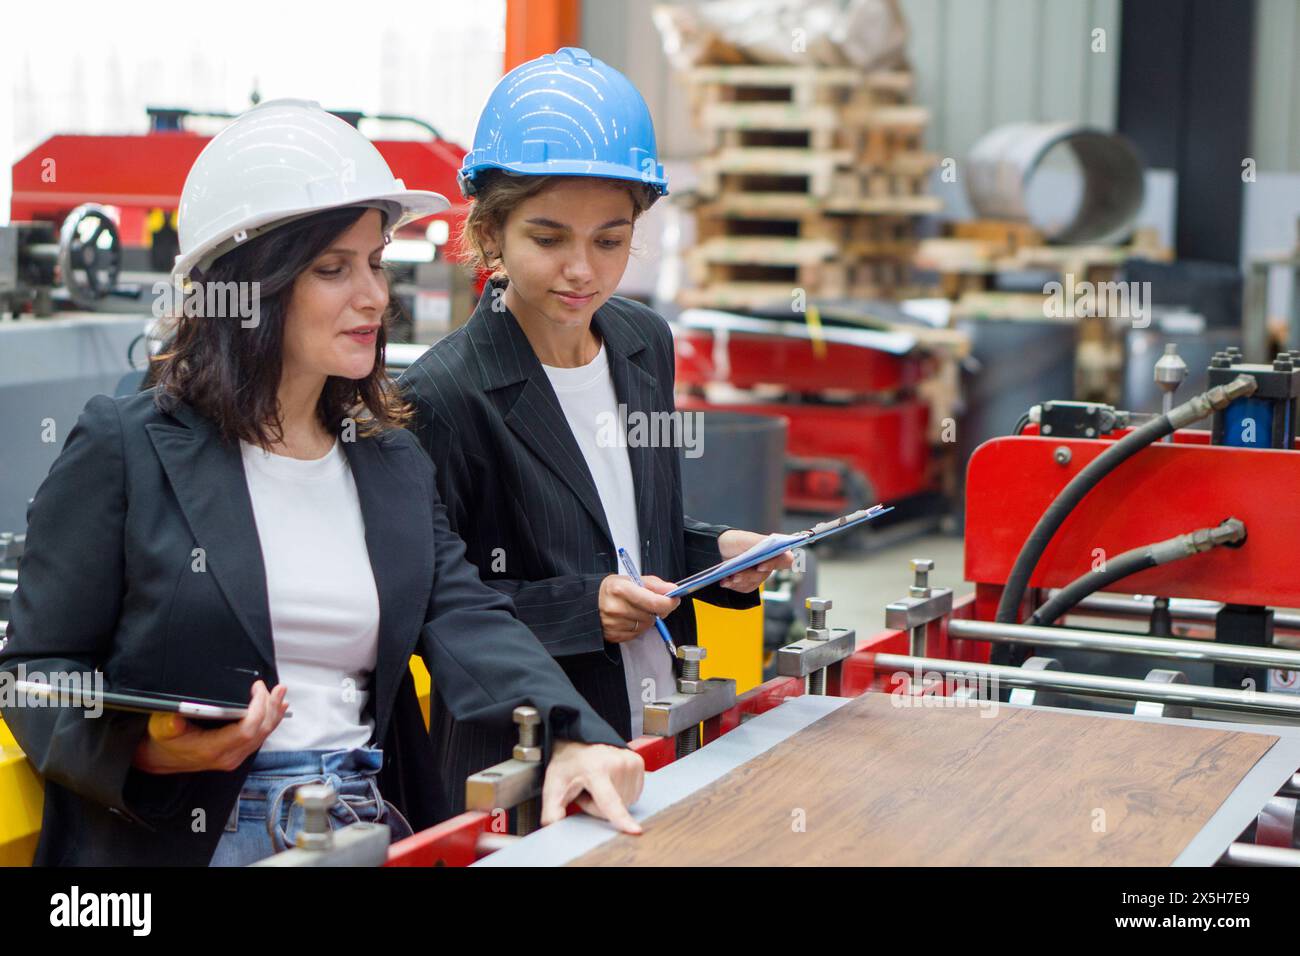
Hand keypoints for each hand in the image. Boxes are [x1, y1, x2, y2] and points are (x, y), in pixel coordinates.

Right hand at [130, 680, 288, 773]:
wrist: (162, 759)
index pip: (246, 731)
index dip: (258, 710)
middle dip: (271, 707)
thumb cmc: (164, 742)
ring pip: (264, 734)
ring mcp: (236, 755)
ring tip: (281, 693)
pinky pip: (260, 736)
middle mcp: (229, 755)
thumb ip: (168, 726)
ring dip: (274, 712)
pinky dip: (271, 720)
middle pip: (260, 731)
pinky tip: (279, 708)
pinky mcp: (238, 752)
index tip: (257, 689)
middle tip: (276, 688)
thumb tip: (173, 719)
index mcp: (213, 750)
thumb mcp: (161, 730)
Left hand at [541, 739, 643, 833]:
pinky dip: (622, 792)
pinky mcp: (638, 762)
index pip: (610, 800)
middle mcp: (617, 763)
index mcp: (595, 769)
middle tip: (587, 790)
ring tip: (598, 784)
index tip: (635, 830)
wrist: (578, 740)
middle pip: (614, 808)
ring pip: (626, 802)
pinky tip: (610, 780)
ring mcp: (630, 761)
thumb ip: (552, 809)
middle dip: (599, 806)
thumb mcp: (553, 785)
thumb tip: (552, 825)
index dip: (621, 818)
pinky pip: (634, 793)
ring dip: (612, 799)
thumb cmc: (568, 762)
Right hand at [598, 574, 679, 643]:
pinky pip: (637, 634)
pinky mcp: (613, 635)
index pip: (654, 602)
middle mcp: (616, 608)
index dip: (669, 602)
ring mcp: (613, 624)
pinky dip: (638, 627)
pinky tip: (630, 618)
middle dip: (657, 610)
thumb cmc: (612, 589)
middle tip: (651, 603)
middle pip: (651, 615)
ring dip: (647, 619)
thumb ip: (654, 584)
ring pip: (646, 626)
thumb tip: (672, 589)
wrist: (590, 602)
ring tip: (636, 609)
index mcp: (620, 589)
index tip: (674, 599)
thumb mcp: (631, 579)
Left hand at [716, 529, 794, 591]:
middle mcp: (768, 564)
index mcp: (773, 550)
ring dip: (739, 581)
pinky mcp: (749, 582)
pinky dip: (733, 585)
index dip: (775, 564)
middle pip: (764, 575)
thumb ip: (762, 543)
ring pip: (753, 583)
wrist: (719, 548)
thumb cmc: (736, 540)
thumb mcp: (748, 538)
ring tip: (728, 577)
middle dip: (748, 575)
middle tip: (736, 575)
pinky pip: (745, 588)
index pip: (786, 559)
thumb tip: (773, 545)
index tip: (760, 566)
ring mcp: (759, 575)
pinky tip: (725, 581)